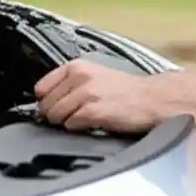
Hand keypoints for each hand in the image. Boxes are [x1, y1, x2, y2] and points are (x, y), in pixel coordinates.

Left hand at [33, 59, 164, 133]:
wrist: (153, 99)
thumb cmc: (126, 90)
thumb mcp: (95, 75)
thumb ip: (71, 83)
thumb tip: (46, 100)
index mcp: (76, 66)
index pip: (41, 87)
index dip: (45, 101)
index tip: (53, 107)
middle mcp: (79, 77)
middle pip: (46, 104)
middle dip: (54, 115)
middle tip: (70, 117)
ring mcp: (86, 94)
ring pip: (56, 116)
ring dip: (66, 123)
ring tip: (83, 120)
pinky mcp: (94, 111)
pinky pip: (71, 125)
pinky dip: (78, 128)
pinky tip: (92, 124)